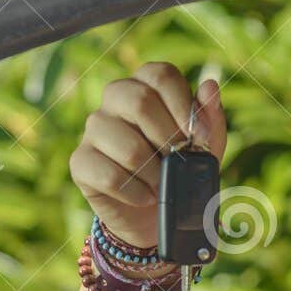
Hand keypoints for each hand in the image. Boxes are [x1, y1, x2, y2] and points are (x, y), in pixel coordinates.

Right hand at [69, 62, 226, 245]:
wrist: (154, 215)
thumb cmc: (179, 170)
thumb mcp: (205, 147)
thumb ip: (210, 117)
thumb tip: (210, 85)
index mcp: (145, 86)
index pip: (160, 75)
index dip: (183, 104)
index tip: (200, 136)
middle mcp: (115, 100)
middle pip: (139, 101)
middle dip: (168, 138)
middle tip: (180, 161)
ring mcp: (94, 129)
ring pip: (127, 145)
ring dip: (154, 172)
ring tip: (163, 184)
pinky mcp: (80, 162)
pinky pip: (110, 176)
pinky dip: (136, 193)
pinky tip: (146, 197)